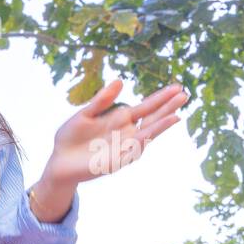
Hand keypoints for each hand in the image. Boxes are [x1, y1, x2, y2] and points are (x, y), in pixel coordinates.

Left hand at [29, 80, 187, 222]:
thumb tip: (120, 81)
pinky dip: (142, 142)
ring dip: (160, 125)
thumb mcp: (85, 114)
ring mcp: (123, 147)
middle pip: (152, 118)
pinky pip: (133, 150)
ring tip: (176, 114)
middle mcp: (126, 132)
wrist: (58, 162)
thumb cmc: (70, 138)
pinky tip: (151, 133)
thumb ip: (101, 100)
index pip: (145, 107)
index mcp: (120, 119)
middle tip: (184, 94)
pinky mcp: (117, 160)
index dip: (161, 98)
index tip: (177, 87)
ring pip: (147, 134)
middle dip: (167, 107)